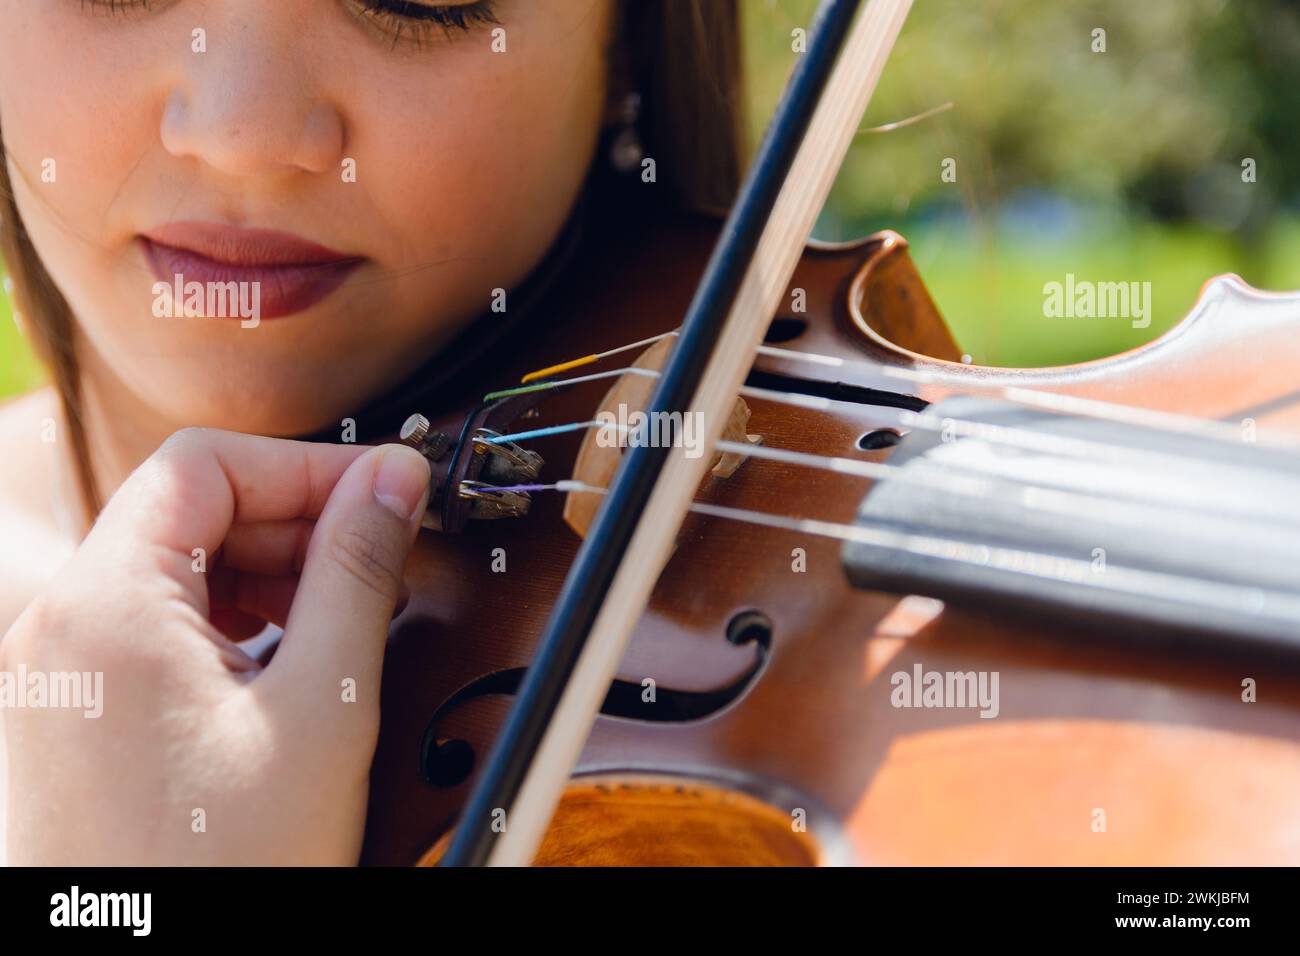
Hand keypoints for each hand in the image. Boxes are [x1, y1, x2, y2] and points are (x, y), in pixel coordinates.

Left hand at [1, 428, 430, 864]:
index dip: (309, 467)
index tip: (384, 492)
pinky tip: (286, 660)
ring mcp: (59, 677)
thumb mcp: (324, 707)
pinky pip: (153, 625)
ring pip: (171, 565)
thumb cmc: (225, 873)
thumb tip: (391, 482)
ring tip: (338, 615)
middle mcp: (61, 632)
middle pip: (186, 509)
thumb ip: (358, 572)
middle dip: (293, 519)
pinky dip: (228, 620)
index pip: (207, 465)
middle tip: (377, 555)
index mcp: (106, 609)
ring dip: (265, 571)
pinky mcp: (75, 716)